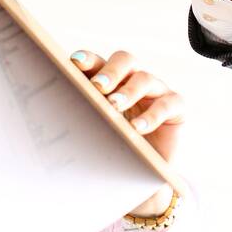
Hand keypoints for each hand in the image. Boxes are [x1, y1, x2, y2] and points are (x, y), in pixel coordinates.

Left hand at [71, 48, 183, 218]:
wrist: (143, 172)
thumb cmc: (115, 143)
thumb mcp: (98, 125)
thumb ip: (84, 109)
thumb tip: (55, 101)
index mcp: (111, 78)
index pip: (98, 61)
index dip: (88, 59)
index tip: (74, 62)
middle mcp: (134, 77)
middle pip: (125, 59)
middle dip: (111, 71)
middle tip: (98, 86)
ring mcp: (157, 89)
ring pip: (145, 78)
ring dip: (128, 91)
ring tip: (114, 106)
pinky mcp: (176, 106)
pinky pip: (168, 102)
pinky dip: (152, 114)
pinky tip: (138, 127)